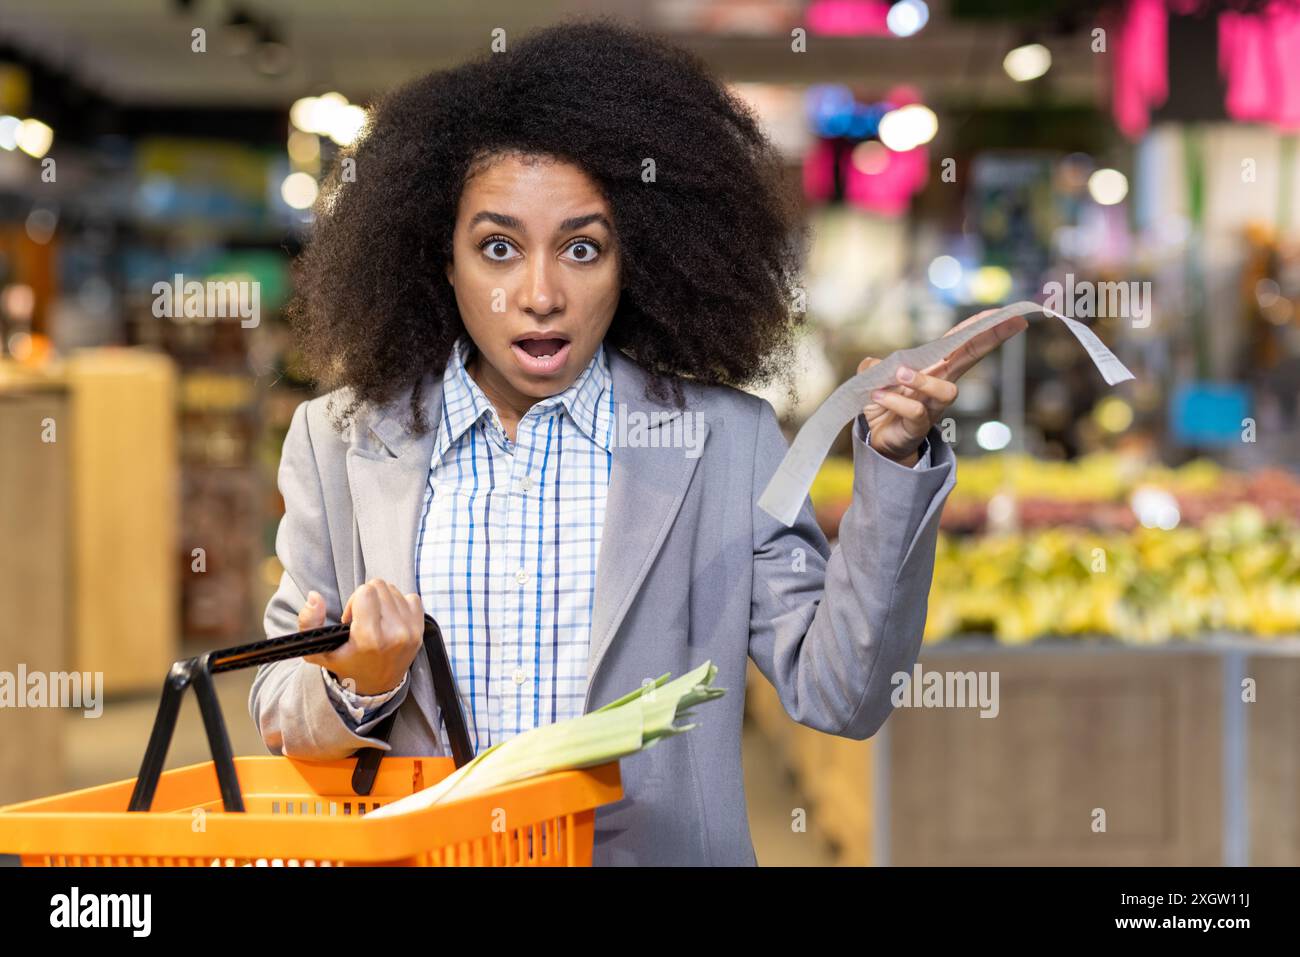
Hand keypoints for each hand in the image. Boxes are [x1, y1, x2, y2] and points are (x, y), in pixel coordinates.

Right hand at [300, 580, 424, 694]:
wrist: (376, 686)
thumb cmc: (346, 664)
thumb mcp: (318, 651)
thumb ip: (309, 622)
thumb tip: (315, 596)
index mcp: (370, 638)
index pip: (366, 591)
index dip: (353, 601)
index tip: (351, 619)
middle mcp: (395, 634)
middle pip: (380, 586)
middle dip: (367, 599)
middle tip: (362, 620)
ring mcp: (411, 632)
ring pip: (394, 590)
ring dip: (382, 601)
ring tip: (375, 621)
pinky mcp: (420, 630)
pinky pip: (411, 597)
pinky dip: (399, 605)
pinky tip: (390, 620)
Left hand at [858, 308, 1029, 463]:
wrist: (881, 440)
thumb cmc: (885, 404)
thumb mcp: (874, 378)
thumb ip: (874, 366)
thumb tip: (876, 364)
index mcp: (934, 367)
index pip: (959, 342)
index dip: (980, 326)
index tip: (1006, 312)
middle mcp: (940, 383)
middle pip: (970, 357)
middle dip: (991, 338)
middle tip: (1012, 321)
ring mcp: (933, 406)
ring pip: (946, 391)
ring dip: (923, 380)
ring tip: (899, 374)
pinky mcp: (920, 426)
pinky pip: (915, 411)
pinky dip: (895, 401)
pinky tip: (877, 396)